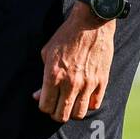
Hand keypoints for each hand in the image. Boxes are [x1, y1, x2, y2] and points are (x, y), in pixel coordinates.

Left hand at [33, 2, 114, 122]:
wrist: (91, 23)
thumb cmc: (66, 36)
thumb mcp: (47, 53)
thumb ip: (42, 76)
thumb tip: (38, 95)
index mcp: (53, 75)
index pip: (45, 106)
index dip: (43, 106)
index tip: (46, 101)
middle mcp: (70, 83)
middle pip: (61, 115)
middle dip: (56, 114)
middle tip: (56, 106)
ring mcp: (87, 84)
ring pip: (78, 114)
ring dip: (72, 112)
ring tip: (70, 103)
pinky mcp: (102, 81)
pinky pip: (94, 104)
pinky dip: (88, 104)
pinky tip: (84, 96)